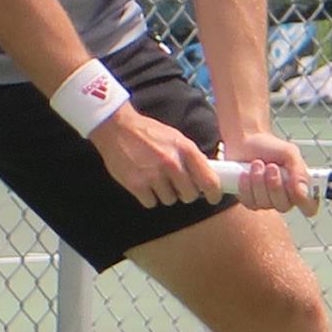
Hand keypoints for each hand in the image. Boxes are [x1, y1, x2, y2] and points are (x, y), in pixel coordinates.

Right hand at [90, 106, 223, 207]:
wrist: (117, 127)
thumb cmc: (148, 133)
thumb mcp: (175, 138)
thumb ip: (190, 157)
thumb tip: (205, 178)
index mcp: (185, 149)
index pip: (209, 180)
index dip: (214, 193)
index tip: (213, 198)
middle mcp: (172, 163)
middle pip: (189, 195)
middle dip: (184, 193)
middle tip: (176, 185)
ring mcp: (154, 175)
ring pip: (170, 200)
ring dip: (164, 194)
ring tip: (155, 179)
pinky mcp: (137, 185)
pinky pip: (151, 203)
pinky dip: (148, 197)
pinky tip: (144, 183)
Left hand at [222, 130, 320, 215]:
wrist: (245, 141)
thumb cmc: (269, 147)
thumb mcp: (290, 153)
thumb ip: (299, 171)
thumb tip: (303, 192)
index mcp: (299, 187)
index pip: (309, 207)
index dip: (304, 202)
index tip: (293, 186)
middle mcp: (284, 197)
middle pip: (283, 206)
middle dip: (274, 185)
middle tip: (270, 166)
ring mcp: (266, 201)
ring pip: (264, 203)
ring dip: (258, 182)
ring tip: (256, 163)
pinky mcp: (250, 200)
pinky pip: (249, 202)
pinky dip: (246, 186)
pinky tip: (245, 173)